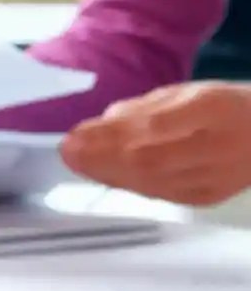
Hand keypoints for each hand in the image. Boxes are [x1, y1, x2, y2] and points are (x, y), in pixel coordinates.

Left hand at [60, 82, 250, 205]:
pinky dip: (128, 184)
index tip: (75, 134)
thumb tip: (104, 121)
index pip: (153, 127)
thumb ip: (145, 107)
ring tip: (77, 163)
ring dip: (107, 173)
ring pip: (151, 181)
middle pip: (148, 159)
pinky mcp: (208, 197)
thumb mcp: (187, 93)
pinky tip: (104, 176)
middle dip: (99, 157)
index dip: (110, 135)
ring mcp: (214, 177)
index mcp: (213, 107)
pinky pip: (161, 194)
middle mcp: (216, 145)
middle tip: (67, 151)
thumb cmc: (224, 107)